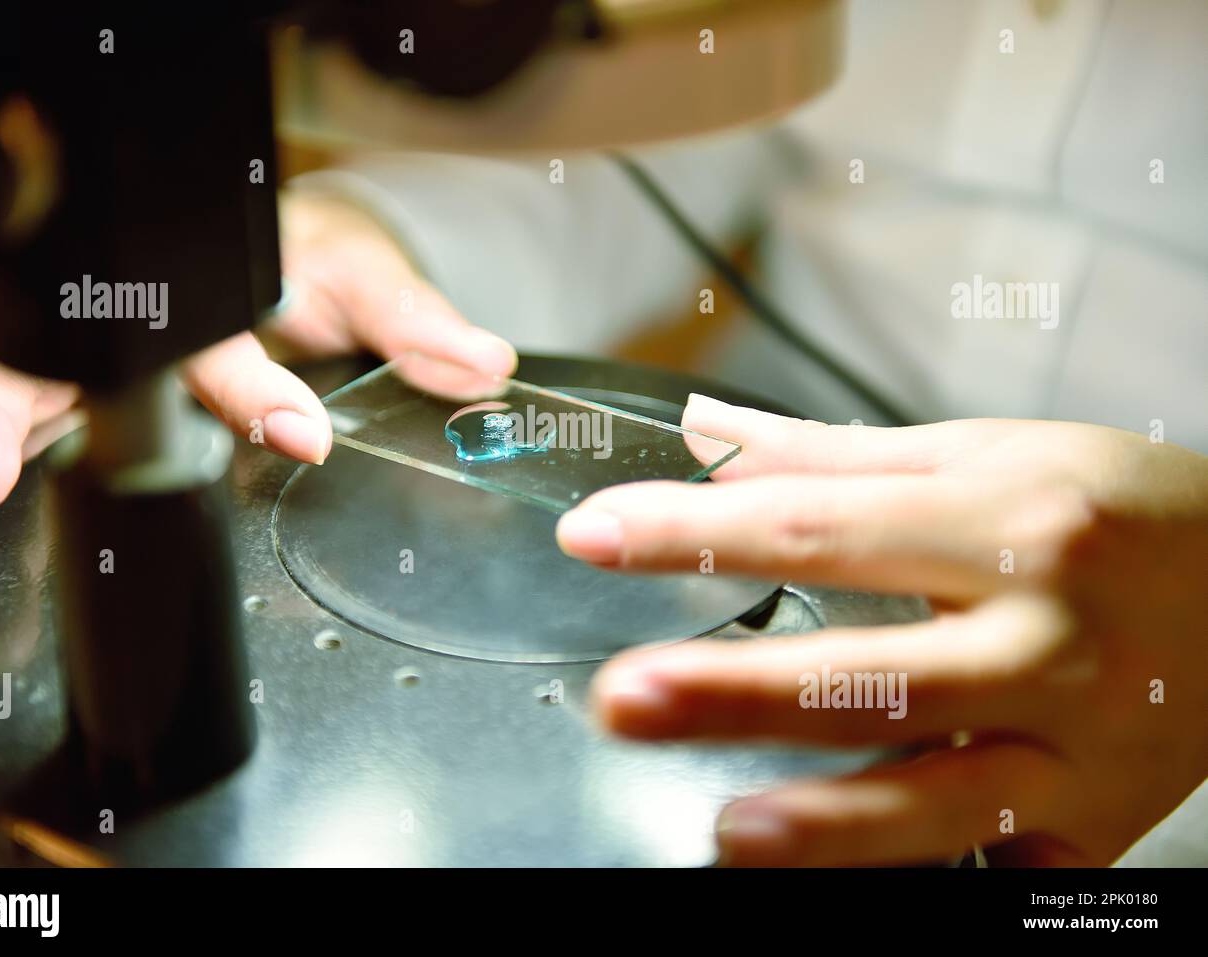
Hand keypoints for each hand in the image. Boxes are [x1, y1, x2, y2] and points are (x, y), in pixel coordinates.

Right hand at [0, 190, 515, 521]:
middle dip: (31, 401)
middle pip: (78, 353)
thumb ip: (420, 323)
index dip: (254, 389)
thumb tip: (486, 364)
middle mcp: (156, 314)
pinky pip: (46, 409)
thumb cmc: (316, 256)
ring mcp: (120, 349)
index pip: (224, 339)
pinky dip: (3, 442)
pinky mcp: (105, 381)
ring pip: (35, 379)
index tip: (299, 432)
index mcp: (221, 282)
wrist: (283, 249)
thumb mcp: (373, 280)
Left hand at [556, 394, 1207, 865]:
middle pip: (873, 673)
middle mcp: (1045, 639)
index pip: (816, 526)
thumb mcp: (992, 453)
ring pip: (941, 797)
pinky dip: (921, 872)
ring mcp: (1075, 746)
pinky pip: (995, 861)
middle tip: (621, 698)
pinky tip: (829, 880)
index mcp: (1011, 523)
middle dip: (736, 692)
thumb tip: (709, 440)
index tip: (596, 537)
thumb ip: (839, 458)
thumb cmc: (1119, 509)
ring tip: (727, 832)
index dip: (695, 534)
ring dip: (828, 824)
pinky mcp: (1095, 822)